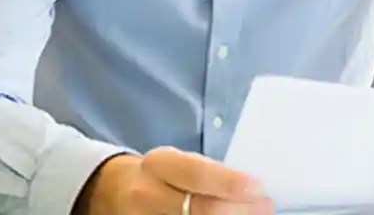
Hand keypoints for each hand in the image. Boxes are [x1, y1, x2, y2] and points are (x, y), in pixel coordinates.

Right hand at [77, 147, 272, 214]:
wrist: (107, 192)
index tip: (258, 187)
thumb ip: (208, 174)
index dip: (230, 183)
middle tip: (266, 207)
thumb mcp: (176, 162)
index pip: (197, 174)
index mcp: (158, 165)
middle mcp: (146, 195)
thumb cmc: (157, 175)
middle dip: (240, 210)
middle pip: (200, 210)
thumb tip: (253, 191)